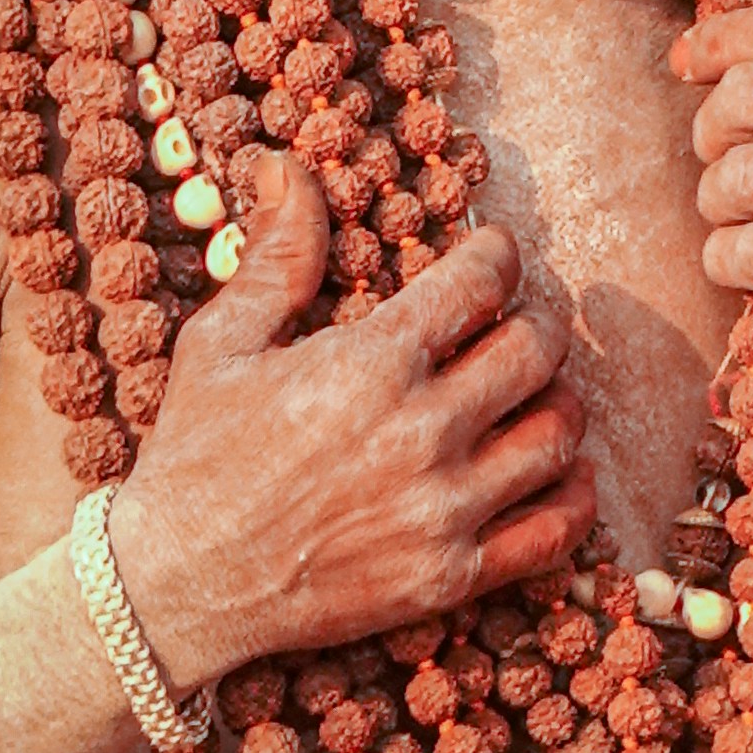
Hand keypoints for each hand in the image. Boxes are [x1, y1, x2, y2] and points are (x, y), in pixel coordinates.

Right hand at [109, 160, 596, 689]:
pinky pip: (555, 532)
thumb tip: (288, 167)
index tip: (490, 257)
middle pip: (537, 350)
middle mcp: (420, 431)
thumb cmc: (194, 457)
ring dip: (559, 402)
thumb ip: (278, 255)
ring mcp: (443, 509)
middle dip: (538, 322)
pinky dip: (575, 496)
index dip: (496, 255)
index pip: (482, 281)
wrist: (177, 584)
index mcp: (370, 362)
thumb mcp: (223, 342)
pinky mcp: (451, 574)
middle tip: (519, 323)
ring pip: (558, 434)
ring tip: (536, 393)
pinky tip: (561, 471)